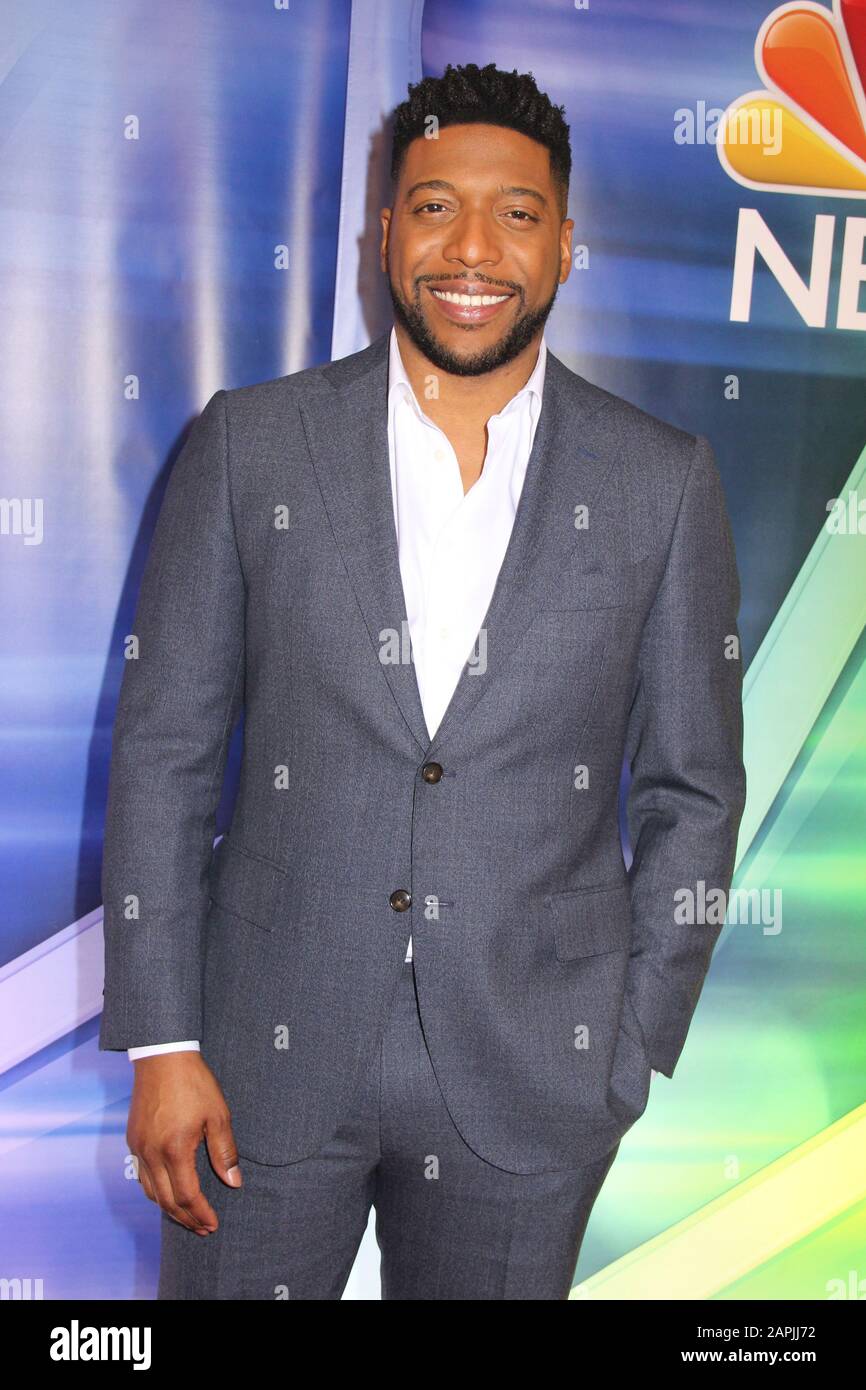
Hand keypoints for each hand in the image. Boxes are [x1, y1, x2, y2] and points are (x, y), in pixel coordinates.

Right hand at [127, 1052, 239, 1235]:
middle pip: (166, 1201)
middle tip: (203, 1228)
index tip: (213, 1224)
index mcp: (175, 1150)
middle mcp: (151, 1154)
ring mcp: (138, 1148)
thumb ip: (225, 1152)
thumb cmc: (194, 1084)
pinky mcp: (132, 1140)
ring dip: (169, 1209)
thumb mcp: (218, 1115)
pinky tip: (167, 1192)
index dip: (201, 1214)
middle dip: (186, 1219)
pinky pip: (141, 1176)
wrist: (162, 1057)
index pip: (187, 1196)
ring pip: (151, 1192)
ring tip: (187, 1217)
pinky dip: (155, 1191)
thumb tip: (234, 1183)